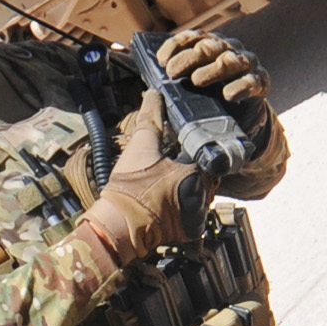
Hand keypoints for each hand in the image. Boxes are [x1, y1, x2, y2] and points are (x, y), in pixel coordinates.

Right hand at [79, 92, 193, 258]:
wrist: (118, 225)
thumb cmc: (130, 190)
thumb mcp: (141, 146)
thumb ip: (151, 118)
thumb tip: (153, 96)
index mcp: (197, 174)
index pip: (208, 152)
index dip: (194, 145)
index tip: (182, 144)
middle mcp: (204, 195)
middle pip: (207, 172)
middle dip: (193, 165)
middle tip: (173, 161)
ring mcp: (199, 214)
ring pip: (202, 191)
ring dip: (190, 183)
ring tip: (168, 179)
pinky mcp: (191, 229)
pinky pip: (196, 210)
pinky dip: (186, 202)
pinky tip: (168, 196)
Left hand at [156, 28, 267, 111]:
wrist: (243, 116)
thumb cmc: (212, 96)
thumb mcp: (192, 86)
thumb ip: (177, 81)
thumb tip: (151, 87)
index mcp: (211, 44)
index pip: (192, 37)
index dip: (175, 46)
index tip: (161, 61)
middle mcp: (229, 49)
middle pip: (208, 47)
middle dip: (188, 58)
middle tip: (171, 72)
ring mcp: (246, 63)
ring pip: (229, 60)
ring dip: (212, 69)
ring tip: (196, 80)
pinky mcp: (260, 81)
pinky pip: (251, 81)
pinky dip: (240, 87)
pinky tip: (229, 94)